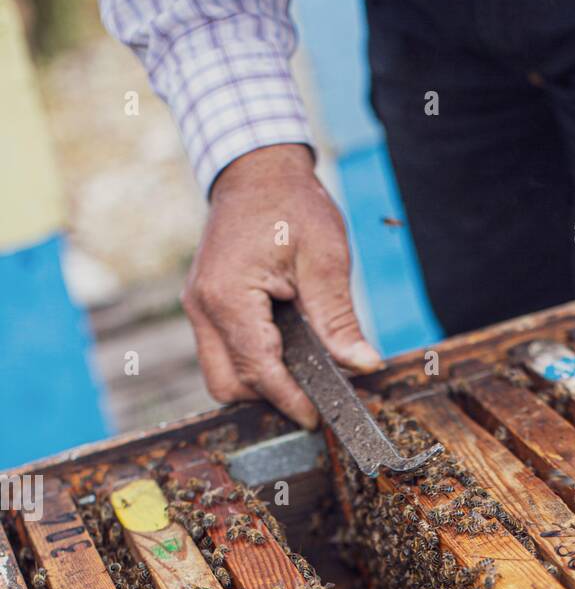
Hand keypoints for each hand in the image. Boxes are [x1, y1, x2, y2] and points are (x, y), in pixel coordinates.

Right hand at [181, 145, 380, 428]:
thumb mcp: (326, 258)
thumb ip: (340, 319)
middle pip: (228, 385)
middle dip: (269, 397)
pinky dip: (251, 363)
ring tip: (300, 371)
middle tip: (312, 394)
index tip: (317, 418)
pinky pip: (221, 354)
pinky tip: (285, 351)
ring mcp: (197, 308)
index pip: (258, 371)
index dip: (289, 401)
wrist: (255, 170)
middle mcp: (202, 307)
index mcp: (228, 297)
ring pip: (220, 375)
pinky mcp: (204, 307)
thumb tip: (363, 364)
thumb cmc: (291, 205)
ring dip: (258, 383)